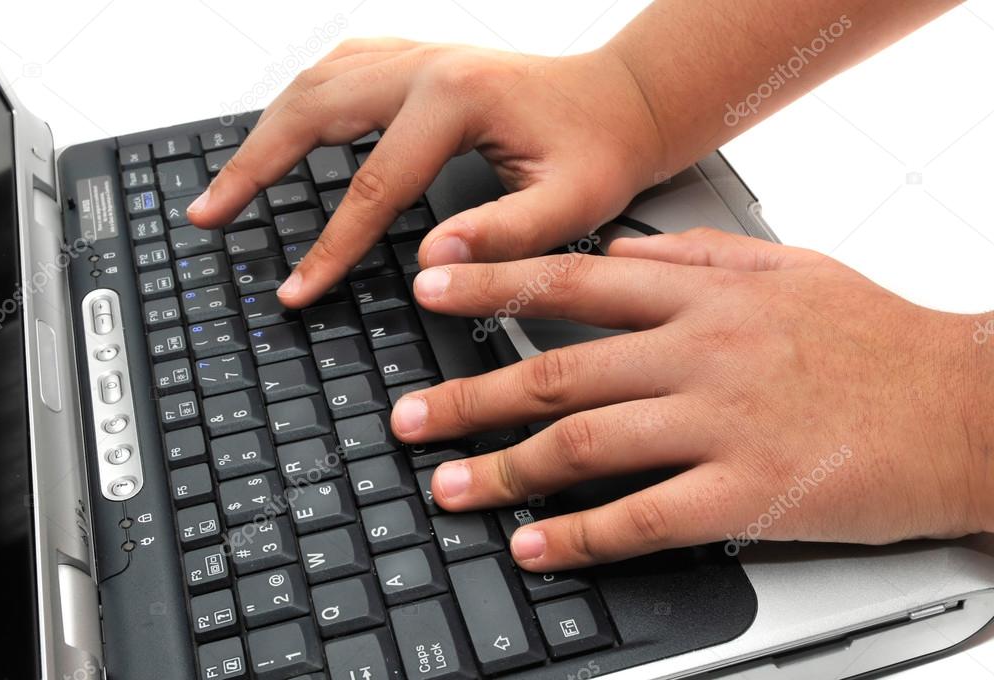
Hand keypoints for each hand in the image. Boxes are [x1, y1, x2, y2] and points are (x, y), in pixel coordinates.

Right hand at [186, 39, 663, 306]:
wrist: (624, 101)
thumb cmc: (600, 149)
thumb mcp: (571, 204)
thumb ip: (504, 237)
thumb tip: (432, 264)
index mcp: (456, 99)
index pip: (370, 186)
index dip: (328, 247)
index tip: (295, 289)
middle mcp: (425, 64)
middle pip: (310, 112)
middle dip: (253, 168)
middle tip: (208, 214)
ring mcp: (416, 54)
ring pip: (313, 81)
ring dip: (264, 129)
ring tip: (228, 179)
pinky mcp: (417, 60)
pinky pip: (338, 70)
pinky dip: (299, 100)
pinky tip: (284, 125)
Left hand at [390, 228, 993, 570]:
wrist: (968, 403)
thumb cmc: (876, 337)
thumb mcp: (783, 267)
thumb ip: (693, 256)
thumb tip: (619, 251)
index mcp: (702, 297)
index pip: (570, 283)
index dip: (490, 284)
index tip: (428, 289)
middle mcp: (699, 352)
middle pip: (555, 371)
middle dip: (468, 395)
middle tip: (406, 416)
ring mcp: (722, 422)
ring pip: (585, 444)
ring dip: (506, 470)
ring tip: (448, 486)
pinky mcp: (750, 491)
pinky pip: (644, 516)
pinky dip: (580, 534)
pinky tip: (534, 546)